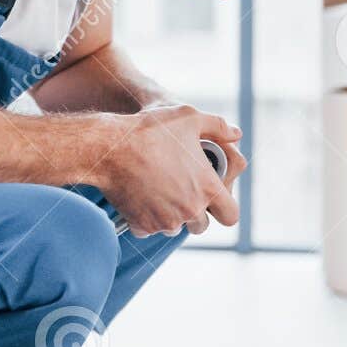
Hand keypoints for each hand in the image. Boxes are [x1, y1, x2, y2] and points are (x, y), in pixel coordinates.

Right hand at [100, 106, 243, 236]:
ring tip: (157, 190)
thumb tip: (236, 135)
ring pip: (174, 227)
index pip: (230, 215)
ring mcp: (166, 220)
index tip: (215, 201)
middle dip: (194, 213)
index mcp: (207, 187)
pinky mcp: (143, 226)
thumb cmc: (150, 131)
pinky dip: (145, 218)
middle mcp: (190, 209)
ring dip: (170, 215)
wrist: (109, 148)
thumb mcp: (188, 117)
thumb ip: (219, 127)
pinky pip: (149, 229)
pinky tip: (139, 196)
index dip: (225, 208)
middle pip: (201, 226)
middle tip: (180, 191)